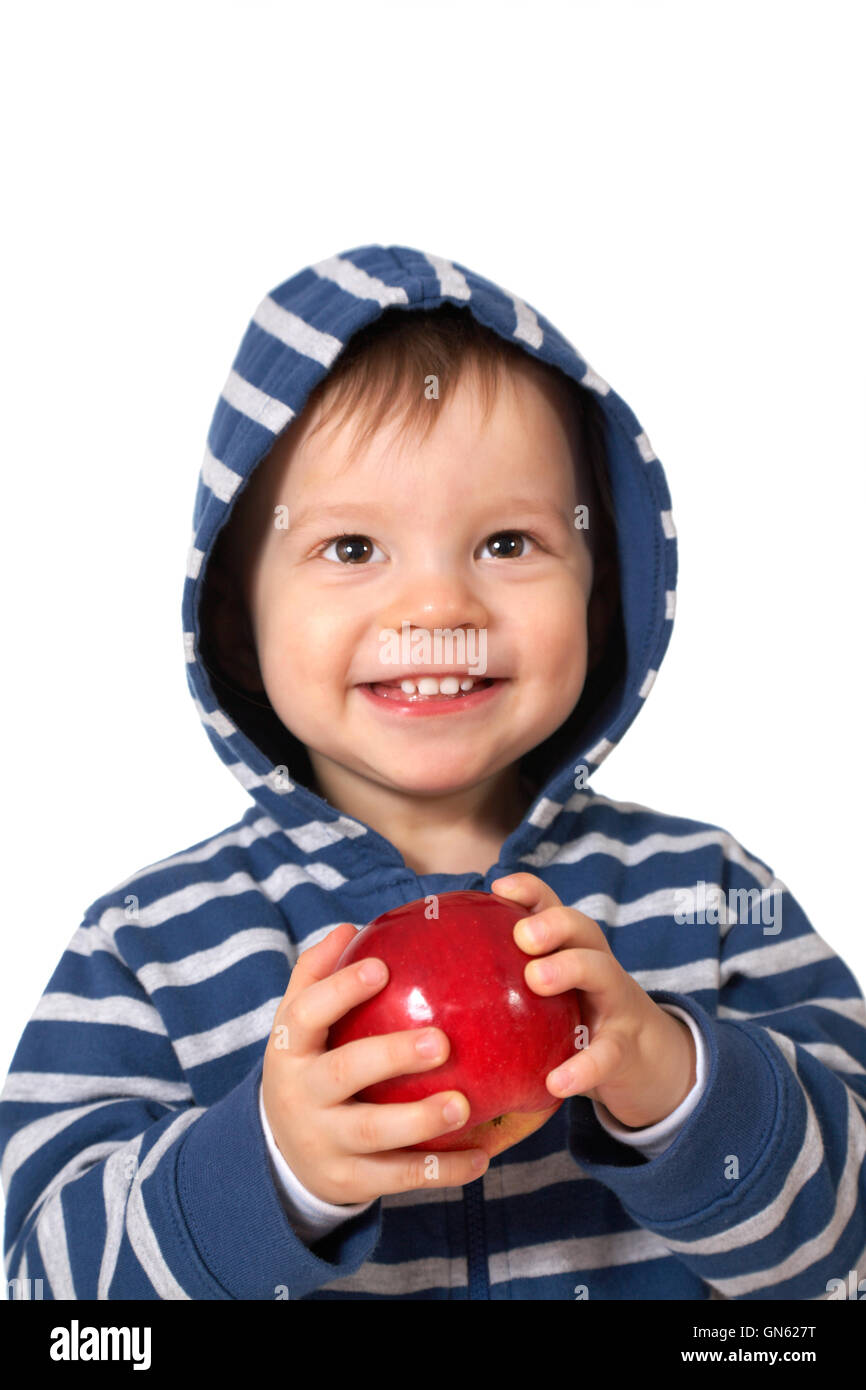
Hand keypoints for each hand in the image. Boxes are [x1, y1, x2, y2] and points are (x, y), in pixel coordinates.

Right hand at [261, 924, 489, 1205]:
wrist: (281, 1153)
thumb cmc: (309, 1065)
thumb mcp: (299, 1024)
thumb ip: (317, 975)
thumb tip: (348, 929)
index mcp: (290, 1047)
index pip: (307, 1012)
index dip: (341, 989)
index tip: (383, 968)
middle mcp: (301, 1094)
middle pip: (341, 1074)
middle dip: (390, 1056)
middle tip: (441, 1042)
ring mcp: (324, 1141)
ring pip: (372, 1133)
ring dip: (420, 1121)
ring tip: (465, 1106)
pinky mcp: (349, 1181)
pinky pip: (398, 1177)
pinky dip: (442, 1171)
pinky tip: (481, 1157)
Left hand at [491, 873, 696, 1128]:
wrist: (642, 1061)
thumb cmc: (573, 1018)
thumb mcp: (544, 994)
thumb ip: (499, 981)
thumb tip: (420, 983)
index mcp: (569, 947)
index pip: (551, 905)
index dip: (529, 891)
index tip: (498, 888)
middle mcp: (596, 963)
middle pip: (581, 927)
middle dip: (552, 923)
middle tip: (521, 937)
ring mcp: (615, 1002)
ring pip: (601, 972)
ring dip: (569, 968)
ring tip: (536, 980)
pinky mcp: (625, 1047)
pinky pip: (606, 1054)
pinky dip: (582, 1067)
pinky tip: (555, 1082)